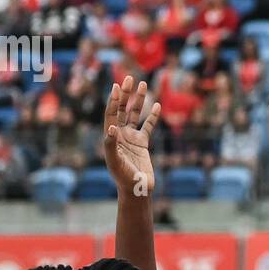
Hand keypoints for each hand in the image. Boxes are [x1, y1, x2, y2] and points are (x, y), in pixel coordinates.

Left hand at [104, 75, 160, 195]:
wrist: (137, 190)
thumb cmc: (124, 178)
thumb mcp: (116, 162)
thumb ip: (111, 145)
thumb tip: (111, 128)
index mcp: (111, 138)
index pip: (111, 114)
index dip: (114, 101)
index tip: (117, 86)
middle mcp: (120, 135)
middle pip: (121, 110)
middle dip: (125, 95)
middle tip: (129, 78)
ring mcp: (131, 138)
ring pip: (135, 115)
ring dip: (138, 100)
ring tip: (143, 85)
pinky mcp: (142, 144)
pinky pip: (148, 126)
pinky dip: (152, 116)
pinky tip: (157, 105)